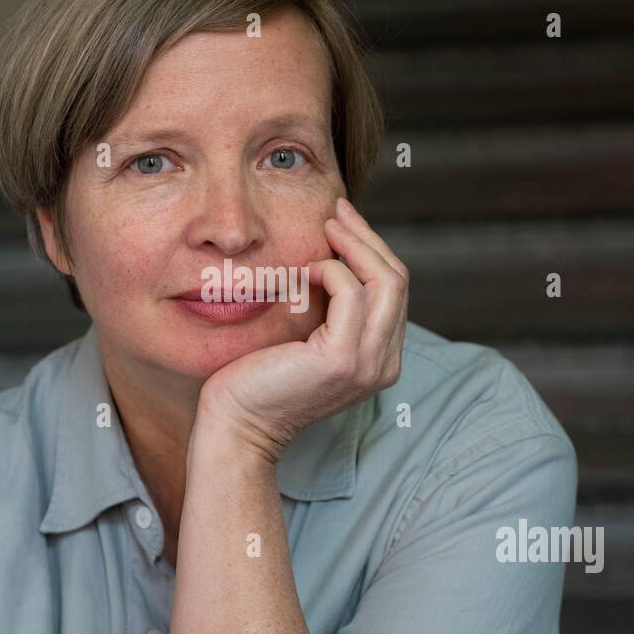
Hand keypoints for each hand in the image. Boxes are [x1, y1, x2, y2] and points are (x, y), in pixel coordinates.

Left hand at [195, 196, 408, 463]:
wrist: (237, 424)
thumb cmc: (260, 378)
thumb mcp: (307, 337)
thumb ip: (331, 308)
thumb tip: (333, 254)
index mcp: (379, 359)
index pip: (394, 291)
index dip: (373, 249)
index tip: (344, 220)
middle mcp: (383, 364)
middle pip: (397, 280)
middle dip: (369, 237)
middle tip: (338, 210)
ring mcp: (367, 364)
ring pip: (385, 281)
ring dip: (355, 244)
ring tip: (327, 225)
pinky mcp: (342, 360)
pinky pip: (351, 293)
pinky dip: (331, 270)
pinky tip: (306, 267)